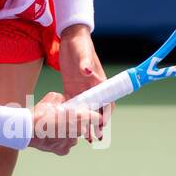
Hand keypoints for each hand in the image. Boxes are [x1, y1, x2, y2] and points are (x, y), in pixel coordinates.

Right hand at [29, 91, 101, 155]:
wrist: (26, 130)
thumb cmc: (40, 113)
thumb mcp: (53, 98)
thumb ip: (65, 100)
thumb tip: (67, 102)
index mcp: (79, 117)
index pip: (97, 118)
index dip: (96, 117)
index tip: (96, 117)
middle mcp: (78, 131)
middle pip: (83, 127)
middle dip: (76, 123)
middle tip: (65, 119)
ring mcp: (71, 142)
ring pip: (74, 136)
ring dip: (68, 133)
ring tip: (55, 129)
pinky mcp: (63, 151)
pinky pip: (66, 145)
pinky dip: (61, 141)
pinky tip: (52, 137)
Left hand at [58, 26, 112, 141]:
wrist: (70, 37)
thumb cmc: (80, 44)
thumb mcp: (82, 52)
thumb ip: (85, 62)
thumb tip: (87, 71)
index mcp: (99, 81)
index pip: (107, 101)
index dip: (106, 114)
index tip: (102, 125)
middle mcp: (93, 87)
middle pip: (97, 109)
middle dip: (97, 124)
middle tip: (95, 138)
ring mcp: (82, 88)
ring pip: (85, 110)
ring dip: (85, 123)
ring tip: (83, 137)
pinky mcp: (71, 87)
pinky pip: (73, 104)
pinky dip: (72, 115)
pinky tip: (68, 125)